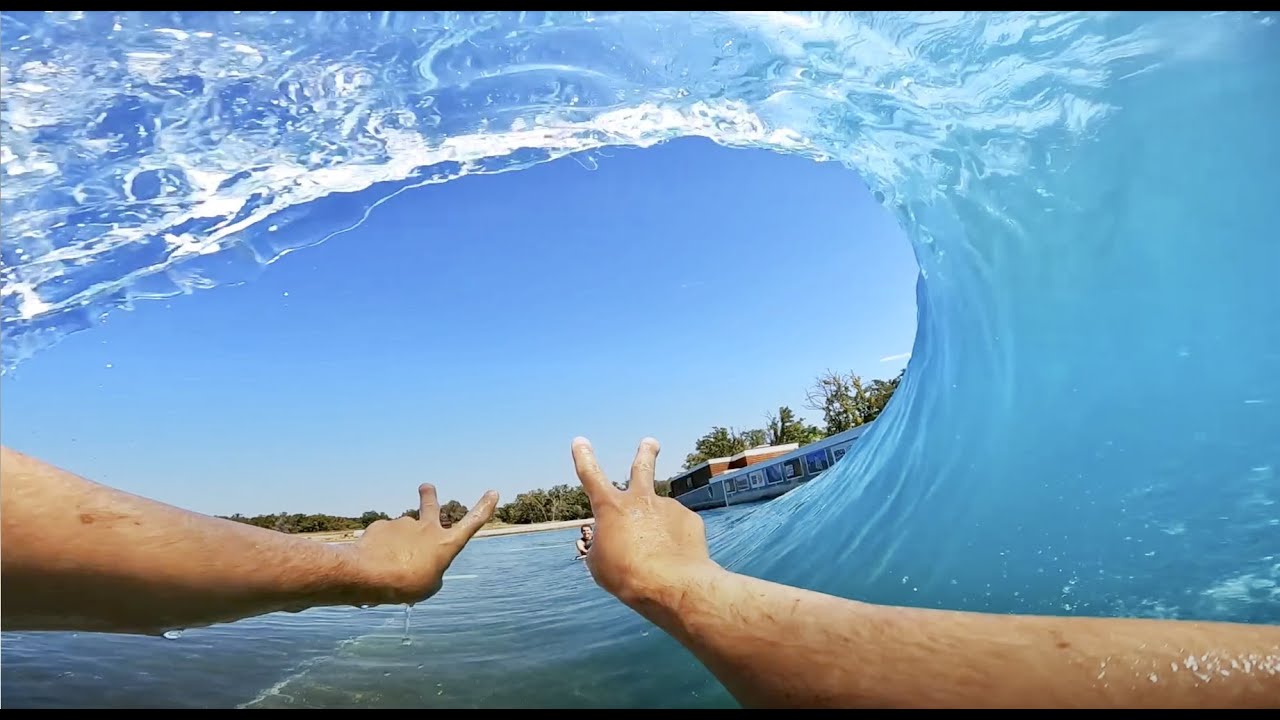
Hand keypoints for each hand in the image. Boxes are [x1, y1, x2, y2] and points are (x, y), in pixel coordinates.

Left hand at [346, 484, 497, 604]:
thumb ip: (431, 570)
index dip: (484, 508)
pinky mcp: (382, 526)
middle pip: (431, 507)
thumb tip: (418, 559)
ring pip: (402, 532)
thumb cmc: (406, 584)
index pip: (472, 523)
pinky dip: (380, 547)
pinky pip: (383, 537)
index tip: (493, 493)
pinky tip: (374, 560)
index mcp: (445, 543)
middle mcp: (427, 528)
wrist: (370, 574)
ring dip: (397, 542)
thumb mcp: (428, 586)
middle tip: (426, 487)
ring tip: (388, 563)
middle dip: (429, 496)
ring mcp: (403, 524)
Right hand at [571, 436, 713, 605]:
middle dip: (646, 453)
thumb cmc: (627, 575)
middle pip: (642, 467)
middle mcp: (641, 499)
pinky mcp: (690, 519)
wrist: (671, 584)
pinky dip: (677, 542)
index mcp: (611, 507)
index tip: (580, 441)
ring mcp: (668, 506)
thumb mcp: (600, 563)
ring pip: (662, 514)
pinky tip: (676, 559)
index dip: (584, 458)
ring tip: (660, 555)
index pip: (591, 476)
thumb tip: (616, 538)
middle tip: (651, 443)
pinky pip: (679, 530)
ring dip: (661, 528)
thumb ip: (606, 544)